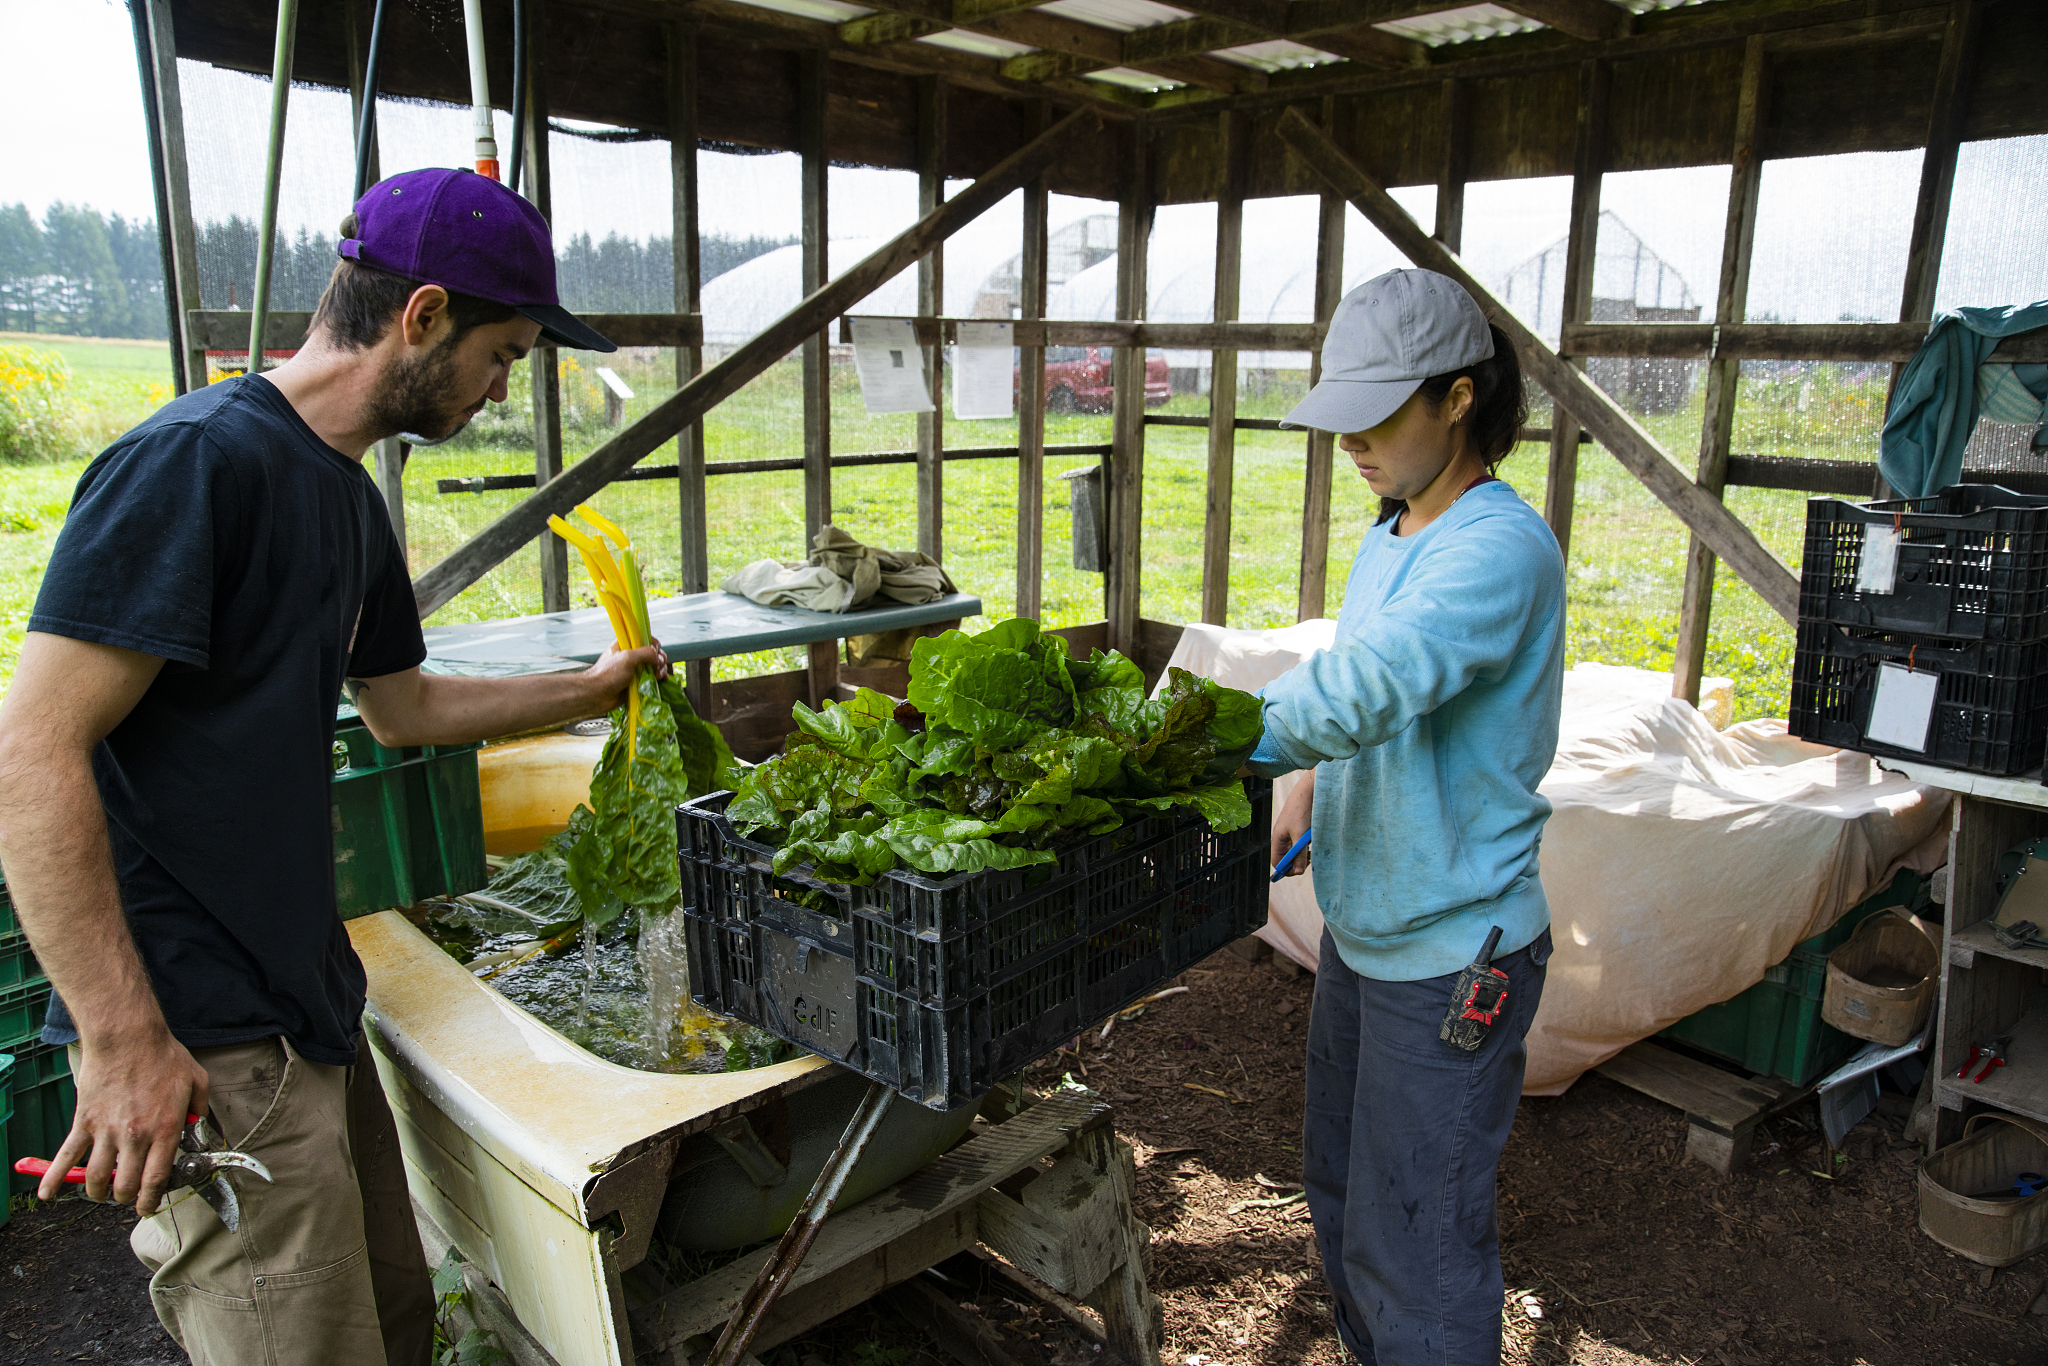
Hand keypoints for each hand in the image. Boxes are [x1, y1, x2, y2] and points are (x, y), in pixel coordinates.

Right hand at [49, 1030, 209, 1214]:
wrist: (127, 1037)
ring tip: (102, 1192)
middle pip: (125, 1185)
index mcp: (165, 1130)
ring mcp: (106, 1131)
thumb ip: (200, 1110)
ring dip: (98, 1192)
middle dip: (126, 1198)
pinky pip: (65, 1156)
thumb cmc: (162, 1056)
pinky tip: (48, 1193)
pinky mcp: (83, 1122)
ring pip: (97, 1178)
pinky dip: (54, 1178)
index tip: (147, 1207)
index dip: (150, 1201)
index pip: (155, 1180)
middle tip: (126, 1197)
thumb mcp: (196, 1081)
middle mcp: (135, 1136)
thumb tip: (199, 1127)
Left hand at [583, 643, 669, 711]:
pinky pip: (651, 679)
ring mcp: (634, 670)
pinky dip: (659, 679)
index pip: (645, 639)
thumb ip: (645, 653)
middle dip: (659, 659)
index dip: (653, 645)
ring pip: (654, 666)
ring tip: (658, 676)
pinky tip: (662, 680)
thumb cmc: (607, 675)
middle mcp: (630, 656)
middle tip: (657, 667)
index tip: (655, 653)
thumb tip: (658, 658)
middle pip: (652, 653)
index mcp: (626, 645)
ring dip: (660, 670)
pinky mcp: (636, 682)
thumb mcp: (627, 658)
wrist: (596, 695)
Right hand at [1271, 772, 1314, 878]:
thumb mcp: (1300, 836)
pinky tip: (1312, 842)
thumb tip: (1297, 871)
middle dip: (1297, 862)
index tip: (1301, 870)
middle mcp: (1282, 838)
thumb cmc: (1301, 811)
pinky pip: (1301, 844)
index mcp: (1277, 839)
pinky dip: (1307, 846)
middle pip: (1286, 859)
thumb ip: (1298, 854)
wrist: (1309, 792)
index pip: (1277, 862)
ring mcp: (1291, 833)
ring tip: (1312, 851)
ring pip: (1295, 852)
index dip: (1287, 869)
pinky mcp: (1299, 829)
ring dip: (1303, 855)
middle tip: (1309, 859)